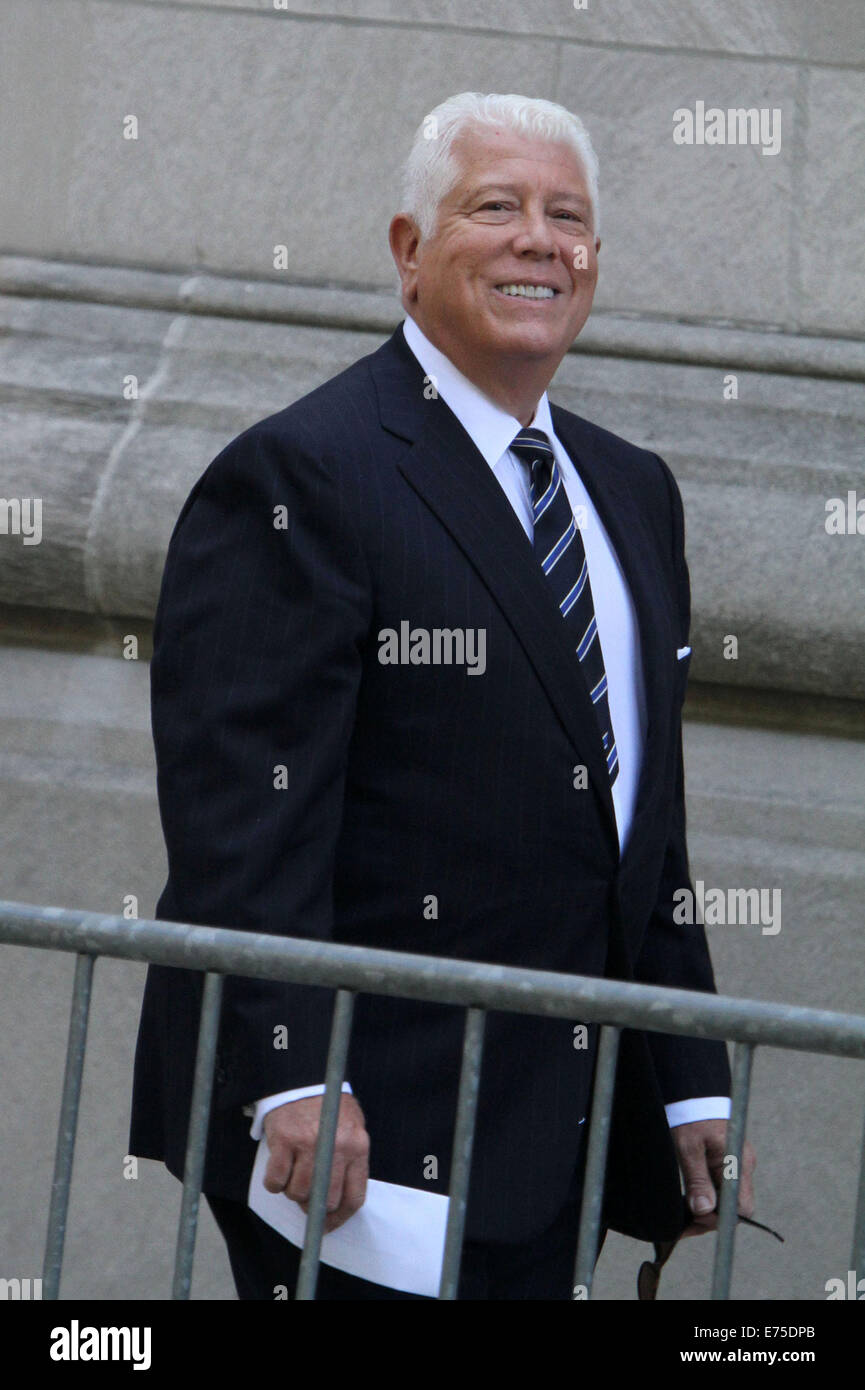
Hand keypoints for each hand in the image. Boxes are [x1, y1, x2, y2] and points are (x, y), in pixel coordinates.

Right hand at [263, 1093, 369, 1232]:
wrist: (303, 1079)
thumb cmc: (328, 1108)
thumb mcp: (352, 1129)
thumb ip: (350, 1161)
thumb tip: (340, 1202)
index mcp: (357, 1146)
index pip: (354, 1196)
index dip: (340, 1218)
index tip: (329, 1226)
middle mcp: (336, 1147)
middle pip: (326, 1200)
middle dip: (313, 1206)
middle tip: (306, 1198)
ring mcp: (309, 1144)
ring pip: (299, 1193)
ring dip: (292, 1192)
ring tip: (293, 1175)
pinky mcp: (284, 1140)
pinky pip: (276, 1181)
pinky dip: (274, 1182)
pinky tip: (279, 1168)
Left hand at [671, 1118, 755, 1238]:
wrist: (691, 1089)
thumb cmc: (691, 1114)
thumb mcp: (688, 1147)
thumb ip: (697, 1179)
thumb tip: (704, 1210)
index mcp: (738, 1163)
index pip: (742, 1208)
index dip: (720, 1219)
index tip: (695, 1218)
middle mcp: (742, 1166)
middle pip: (732, 1207)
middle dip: (709, 1218)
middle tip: (681, 1225)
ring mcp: (735, 1164)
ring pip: (725, 1199)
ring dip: (706, 1209)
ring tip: (681, 1216)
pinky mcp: (725, 1161)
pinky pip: (720, 1187)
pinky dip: (706, 1197)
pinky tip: (688, 1201)